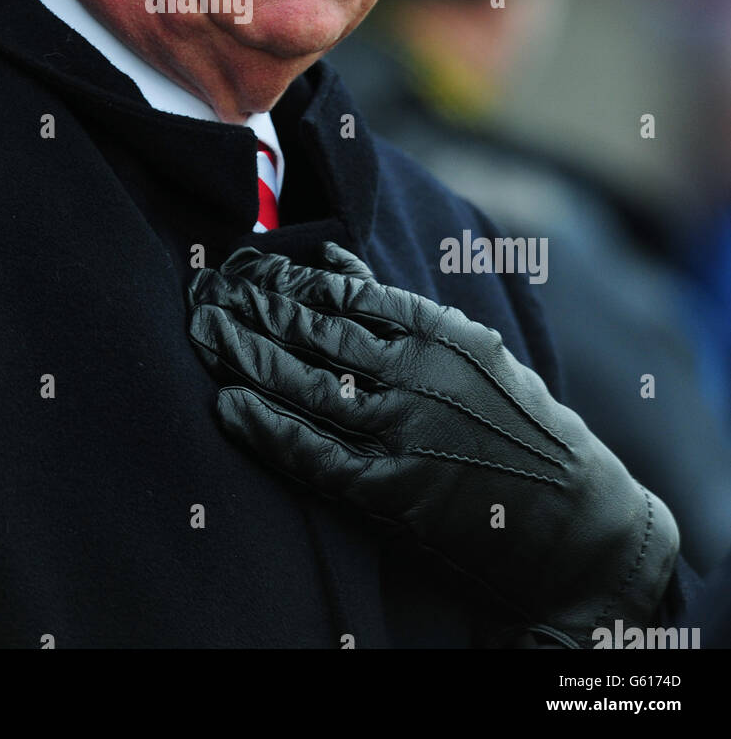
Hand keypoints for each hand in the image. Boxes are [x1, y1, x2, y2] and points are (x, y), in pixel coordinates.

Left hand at [187, 242, 679, 646]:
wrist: (579, 525)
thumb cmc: (520, 426)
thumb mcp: (471, 349)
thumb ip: (395, 304)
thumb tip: (330, 257)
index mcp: (442, 334)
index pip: (344, 294)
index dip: (284, 280)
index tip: (245, 269)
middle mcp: (422, 377)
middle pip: (315, 334)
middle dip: (253, 310)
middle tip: (206, 295)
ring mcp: (407, 435)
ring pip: (308, 385)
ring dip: (247, 357)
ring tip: (204, 334)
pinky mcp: (394, 493)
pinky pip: (315, 453)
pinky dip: (266, 427)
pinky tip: (228, 405)